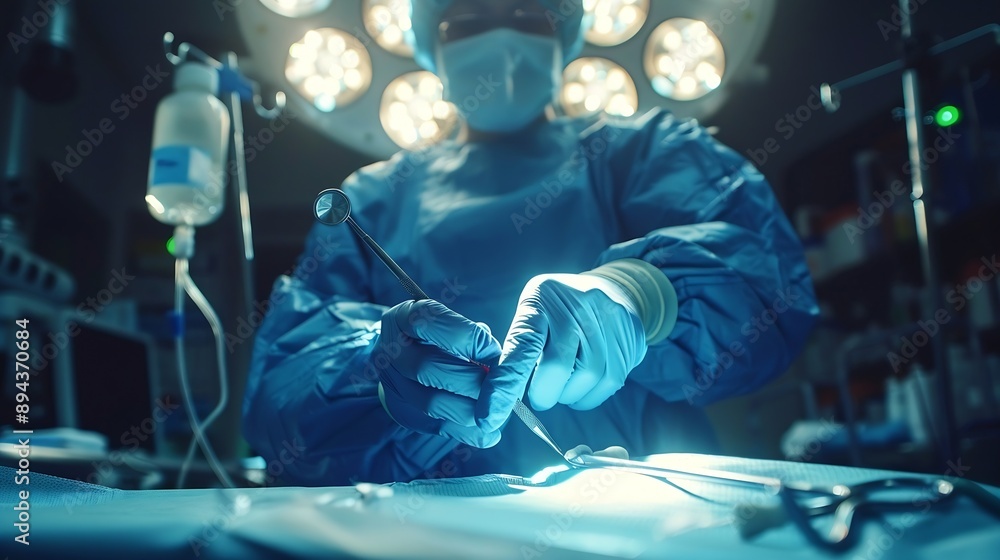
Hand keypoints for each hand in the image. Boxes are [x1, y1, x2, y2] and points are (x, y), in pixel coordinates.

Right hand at [374, 299, 502, 447]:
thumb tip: (498, 362)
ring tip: (497, 410)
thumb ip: (474, 337)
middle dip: (470, 379)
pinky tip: (490, 432)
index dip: (467, 337)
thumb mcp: (452, 323)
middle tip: (498, 386)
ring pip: (430, 403)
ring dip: (471, 409)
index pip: (428, 323)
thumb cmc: (441, 336)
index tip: (494, 350)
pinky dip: (469, 432)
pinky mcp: (403, 412)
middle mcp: (389, 351)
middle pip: (426, 368)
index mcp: (402, 319)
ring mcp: (393, 384)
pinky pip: (436, 427)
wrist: (410, 358)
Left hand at [477, 274, 646, 431]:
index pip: (522, 346)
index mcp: (542, 299)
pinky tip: (583, 384)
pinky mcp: (630, 338)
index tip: (489, 417)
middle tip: (540, 395)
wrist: (611, 289)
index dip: (505, 384)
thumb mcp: (533, 316)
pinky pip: (609, 384)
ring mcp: (608, 320)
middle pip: (557, 366)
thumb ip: (519, 350)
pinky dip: (589, 395)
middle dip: (543, 393)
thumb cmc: (558, 313)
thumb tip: (503, 397)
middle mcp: (577, 305)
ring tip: (564, 384)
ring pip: (586, 379)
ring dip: (568, 395)